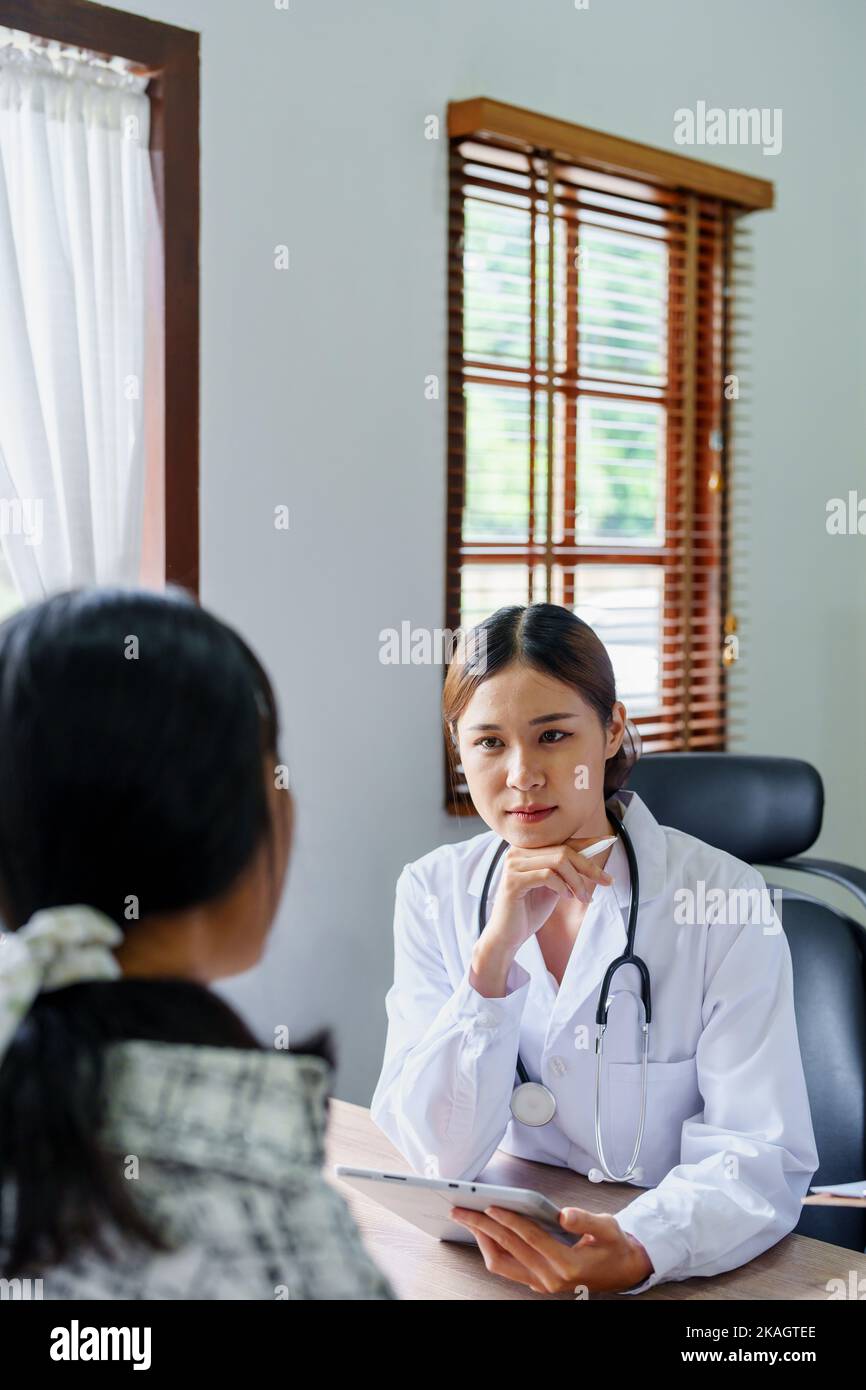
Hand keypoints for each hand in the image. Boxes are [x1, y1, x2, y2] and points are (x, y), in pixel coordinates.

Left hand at [450, 1204, 652, 1294]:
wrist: (622, 1271)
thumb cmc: (613, 1247)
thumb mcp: (608, 1228)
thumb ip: (586, 1220)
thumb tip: (564, 1214)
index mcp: (567, 1265)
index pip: (530, 1239)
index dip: (509, 1220)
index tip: (490, 1205)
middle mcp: (551, 1278)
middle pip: (509, 1250)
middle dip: (483, 1227)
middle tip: (462, 1210)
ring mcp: (542, 1283)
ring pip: (502, 1264)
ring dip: (482, 1241)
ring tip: (468, 1220)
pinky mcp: (537, 1282)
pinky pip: (507, 1268)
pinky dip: (492, 1249)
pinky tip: (484, 1233)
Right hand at [470, 841, 613, 996]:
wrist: (508, 936)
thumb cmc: (529, 910)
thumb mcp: (554, 886)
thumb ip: (566, 870)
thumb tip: (592, 854)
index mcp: (527, 849)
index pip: (563, 841)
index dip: (587, 843)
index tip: (609, 842)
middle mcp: (518, 852)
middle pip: (564, 850)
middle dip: (589, 867)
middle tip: (607, 881)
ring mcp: (513, 865)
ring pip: (558, 861)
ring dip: (577, 881)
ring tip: (584, 897)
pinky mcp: (513, 881)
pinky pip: (547, 875)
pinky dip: (562, 886)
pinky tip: (566, 897)